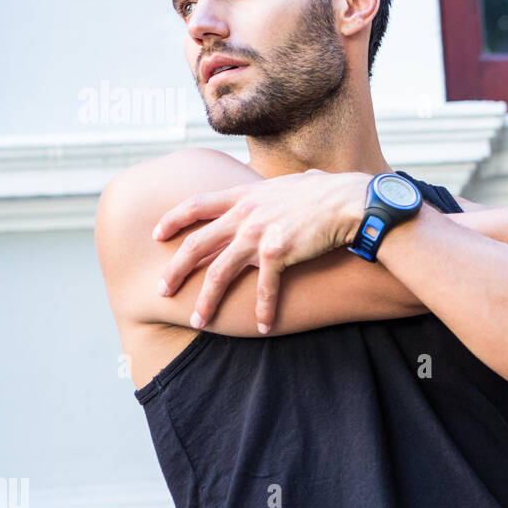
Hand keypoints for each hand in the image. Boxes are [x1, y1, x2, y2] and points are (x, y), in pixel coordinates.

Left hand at [153, 168, 371, 332]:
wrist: (351, 201)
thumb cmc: (331, 191)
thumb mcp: (297, 182)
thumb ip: (287, 186)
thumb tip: (304, 180)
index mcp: (246, 195)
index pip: (196, 204)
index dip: (173, 219)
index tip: (156, 234)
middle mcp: (245, 214)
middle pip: (196, 244)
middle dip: (174, 270)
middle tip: (162, 290)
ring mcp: (258, 234)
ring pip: (218, 273)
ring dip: (206, 301)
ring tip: (198, 321)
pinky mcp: (278, 253)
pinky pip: (264, 289)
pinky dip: (263, 310)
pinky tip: (263, 327)